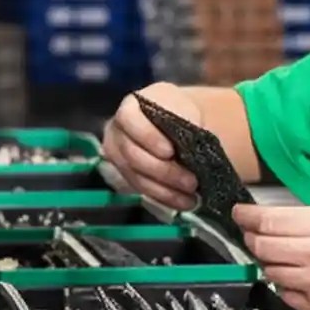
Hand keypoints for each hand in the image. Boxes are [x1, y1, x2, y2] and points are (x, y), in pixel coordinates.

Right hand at [102, 82, 199, 210]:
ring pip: (137, 177)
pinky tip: (185, 202)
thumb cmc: (178, 111)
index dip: (148, 137)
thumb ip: (183, 122)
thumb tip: (191, 145)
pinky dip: (165, 198)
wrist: (175, 121)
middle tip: (191, 181)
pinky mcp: (127, 175)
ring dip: (166, 190)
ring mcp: (119, 156)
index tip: (170, 151)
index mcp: (131, 107)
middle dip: (164, 171)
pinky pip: (143, 190)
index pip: (129, 119)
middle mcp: (117, 131)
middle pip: (133, 155)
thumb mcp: (184, 108)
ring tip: (192, 196)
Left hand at [234, 204, 309, 309]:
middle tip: (252, 233)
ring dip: (269, 262)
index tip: (239, 213)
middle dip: (251, 238)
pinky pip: (285, 295)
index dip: (247, 216)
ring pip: (270, 272)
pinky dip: (285, 284)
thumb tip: (275, 219)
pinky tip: (297, 277)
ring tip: (281, 255)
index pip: (271, 221)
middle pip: (263, 247)